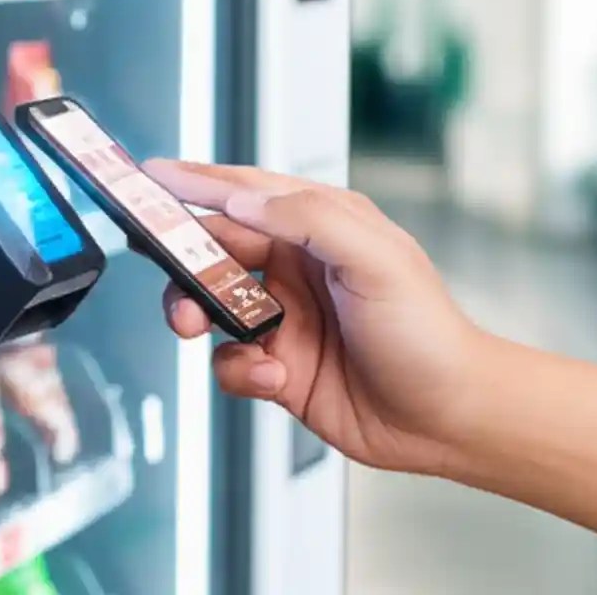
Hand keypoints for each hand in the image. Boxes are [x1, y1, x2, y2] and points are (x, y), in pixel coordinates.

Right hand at [143, 159, 486, 474]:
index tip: (149, 177)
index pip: (244, 194)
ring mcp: (284, 320)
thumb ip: (309, 219)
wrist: (447, 418)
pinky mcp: (277, 368)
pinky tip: (270, 379)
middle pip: (213, 250)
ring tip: (195, 329)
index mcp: (319, 227)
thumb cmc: (428, 333)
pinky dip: (237, 372)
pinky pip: (228, 363)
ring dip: (194, 317)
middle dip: (181, 260)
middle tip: (165, 271)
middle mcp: (296, 268)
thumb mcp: (376, 259)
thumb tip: (244, 201)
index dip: (195, 183)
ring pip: (208, 308)